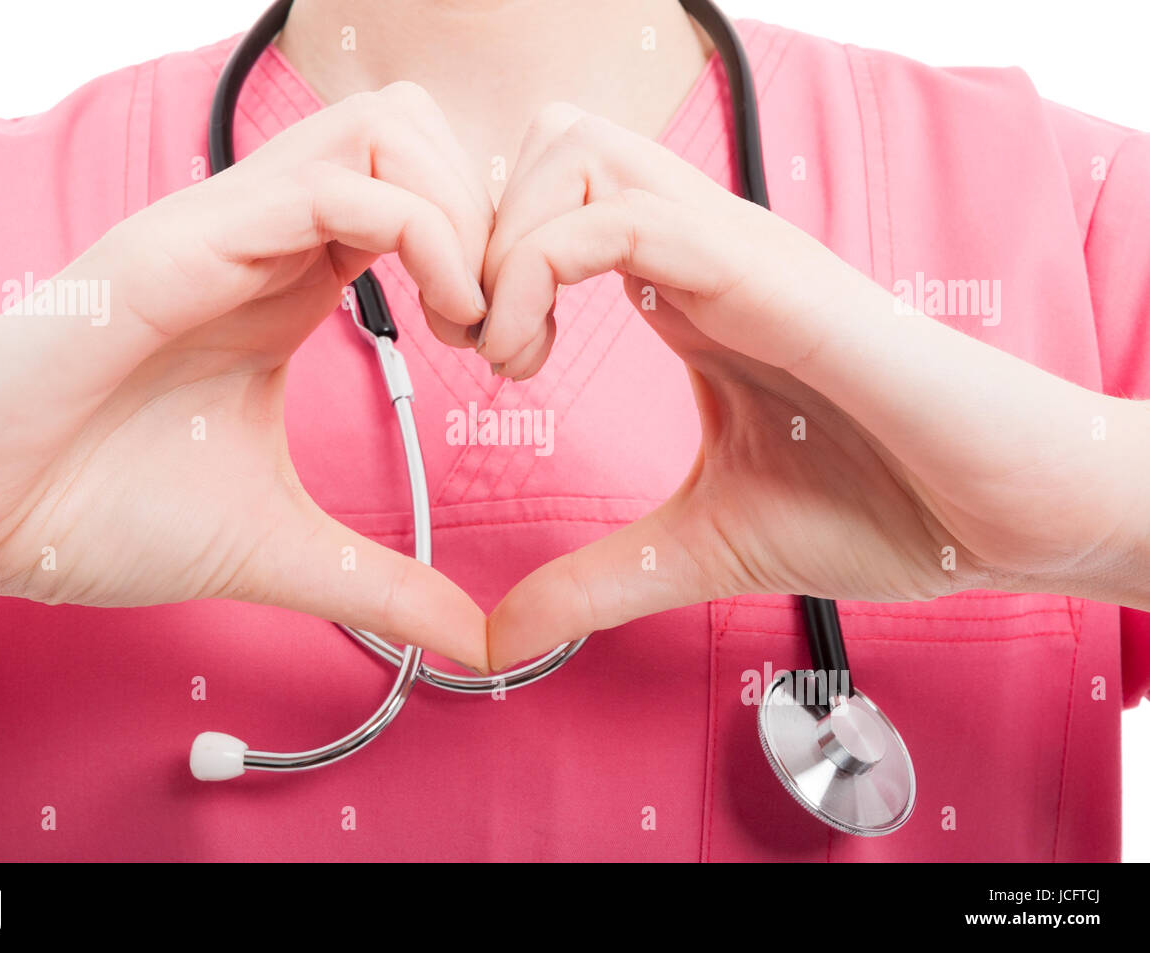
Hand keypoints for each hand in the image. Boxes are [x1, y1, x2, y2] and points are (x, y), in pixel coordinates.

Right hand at [0, 82, 492, 667]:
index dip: (486, 256)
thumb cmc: (98, 513)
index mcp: (286, 284)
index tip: (505, 352)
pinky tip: (434, 322)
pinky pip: (331, 189)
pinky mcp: (181, 245)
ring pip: (383, 130)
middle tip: (499, 324)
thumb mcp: (280, 549)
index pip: (414, 200)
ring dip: (459, 214)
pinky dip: (419, 235)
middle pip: (410, 131)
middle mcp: (262, 237)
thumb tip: (480, 645)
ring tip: (468, 319)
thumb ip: (385, 587)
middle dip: (488, 213)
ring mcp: (223, 230)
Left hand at [480, 104, 1149, 670]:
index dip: (490, 260)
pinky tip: (535, 357)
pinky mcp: (765, 275)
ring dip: (507, 244)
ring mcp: (735, 251)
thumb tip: (499, 637)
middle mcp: (702, 251)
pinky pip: (624, 219)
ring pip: (577, 153)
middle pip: (557, 147)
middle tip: (476, 338)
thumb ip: (591, 582)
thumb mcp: (693, 549)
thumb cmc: (879, 510)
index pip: (561, 205)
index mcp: (686, 293)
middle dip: (481, 229)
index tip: (475, 354)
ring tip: (509, 352)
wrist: (994, 519)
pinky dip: (542, 270)